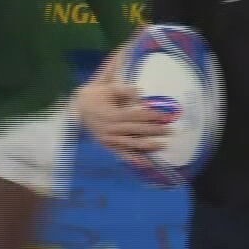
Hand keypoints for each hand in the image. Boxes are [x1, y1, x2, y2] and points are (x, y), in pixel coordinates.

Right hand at [75, 51, 176, 166]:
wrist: (77, 107)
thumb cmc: (96, 94)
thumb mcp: (107, 85)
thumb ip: (124, 88)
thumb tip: (141, 90)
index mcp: (112, 114)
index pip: (137, 115)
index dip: (153, 115)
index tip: (166, 116)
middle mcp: (111, 129)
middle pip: (137, 130)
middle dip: (155, 130)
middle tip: (172, 130)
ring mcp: (109, 139)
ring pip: (132, 143)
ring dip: (149, 145)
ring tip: (164, 145)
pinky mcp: (107, 145)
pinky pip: (122, 153)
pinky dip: (133, 159)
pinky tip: (145, 163)